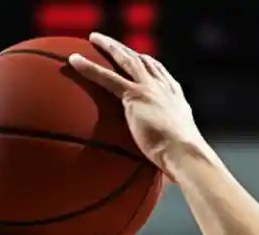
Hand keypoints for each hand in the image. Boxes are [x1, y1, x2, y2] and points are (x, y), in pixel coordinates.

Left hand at [69, 33, 207, 173]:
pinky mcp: (134, 96)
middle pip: (143, 61)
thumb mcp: (175, 152)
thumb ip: (164, 153)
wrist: (185, 153)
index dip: (150, 65)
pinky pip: (107, 78)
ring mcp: (149, 89)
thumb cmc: (182, 161)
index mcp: (175, 99)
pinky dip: (89, 68)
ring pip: (125, 60)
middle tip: (111, 43)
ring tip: (92, 39)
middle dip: (126, 49)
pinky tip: (73, 61)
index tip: (141, 58)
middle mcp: (163, 88)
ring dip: (108, 47)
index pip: (161, 75)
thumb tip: (163, 171)